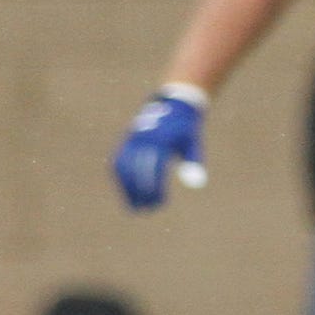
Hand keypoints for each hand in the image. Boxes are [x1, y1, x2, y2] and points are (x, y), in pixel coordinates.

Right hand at [112, 87, 208, 209]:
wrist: (174, 105)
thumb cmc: (186, 129)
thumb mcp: (193, 144)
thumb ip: (194, 162)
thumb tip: (196, 184)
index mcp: (161, 140)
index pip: (155, 170)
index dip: (155, 188)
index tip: (160, 204)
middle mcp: (144, 139)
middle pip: (138, 170)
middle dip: (140, 192)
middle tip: (145, 210)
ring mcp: (133, 139)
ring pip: (124, 166)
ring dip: (126, 188)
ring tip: (132, 205)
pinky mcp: (127, 140)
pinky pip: (118, 160)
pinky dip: (120, 177)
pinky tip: (124, 190)